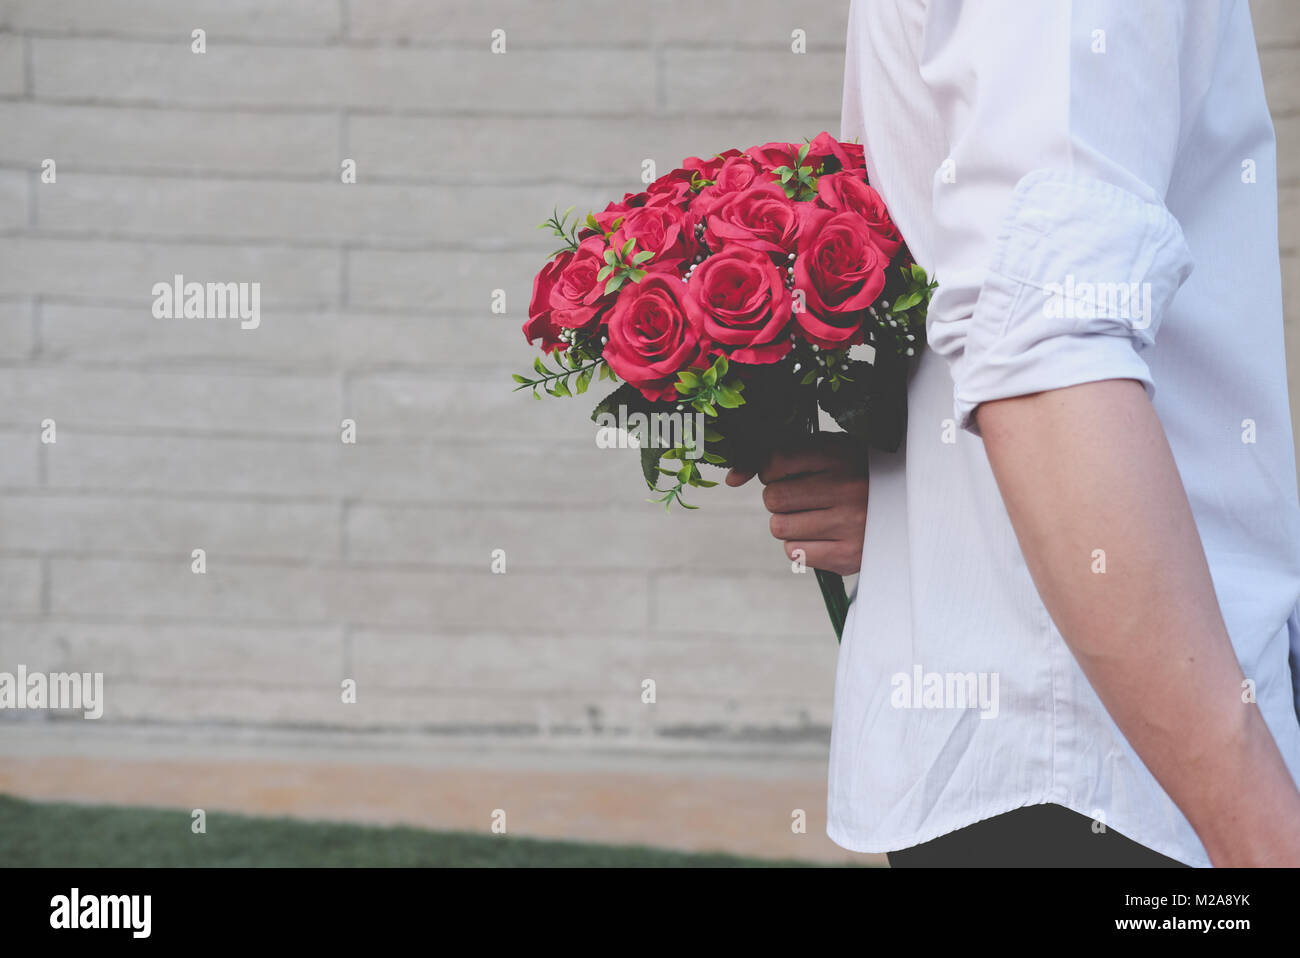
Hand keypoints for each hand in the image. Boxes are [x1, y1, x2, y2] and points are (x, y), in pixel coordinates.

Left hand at [726, 434, 867, 575]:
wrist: (906, 510)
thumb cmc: (855, 475)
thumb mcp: (828, 451)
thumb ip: (778, 456)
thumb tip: (731, 480)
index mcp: (841, 455)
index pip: (775, 462)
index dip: (772, 471)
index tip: (789, 473)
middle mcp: (847, 488)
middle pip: (773, 498)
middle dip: (779, 498)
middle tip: (804, 497)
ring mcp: (849, 524)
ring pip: (779, 527)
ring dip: (788, 523)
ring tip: (815, 516)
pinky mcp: (848, 556)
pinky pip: (794, 552)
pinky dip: (801, 545)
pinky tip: (823, 535)